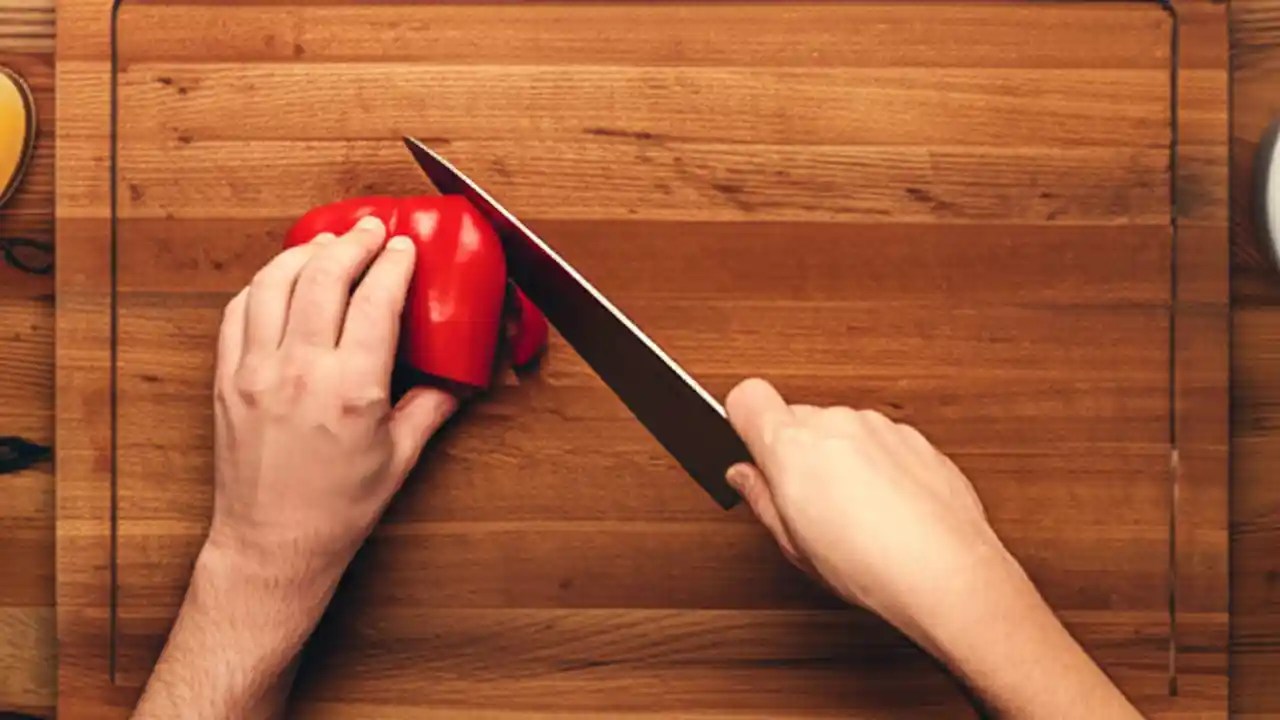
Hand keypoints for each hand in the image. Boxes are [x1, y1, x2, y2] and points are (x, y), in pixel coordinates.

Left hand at [208, 215, 456, 591]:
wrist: (274, 542)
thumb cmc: (337, 509)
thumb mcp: (401, 457)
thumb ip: (430, 407)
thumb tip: (456, 377)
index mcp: (352, 390)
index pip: (375, 300)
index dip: (393, 262)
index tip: (403, 246)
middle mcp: (301, 372)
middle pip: (323, 276)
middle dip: (351, 242)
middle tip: (369, 229)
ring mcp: (256, 372)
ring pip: (274, 283)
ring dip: (303, 253)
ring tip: (326, 244)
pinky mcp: (227, 379)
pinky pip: (239, 311)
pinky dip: (262, 284)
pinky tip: (281, 280)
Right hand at [724, 378, 1140, 718]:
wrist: (948, 573)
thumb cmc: (871, 565)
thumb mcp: (793, 544)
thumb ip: (761, 499)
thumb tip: (745, 476)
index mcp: (793, 446)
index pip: (747, 397)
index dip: (743, 421)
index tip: (750, 450)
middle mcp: (836, 424)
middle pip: (795, 418)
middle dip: (794, 452)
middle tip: (803, 503)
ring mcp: (879, 428)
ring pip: (840, 431)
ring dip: (839, 460)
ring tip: (852, 515)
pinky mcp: (915, 440)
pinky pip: (880, 444)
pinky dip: (876, 468)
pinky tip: (884, 511)